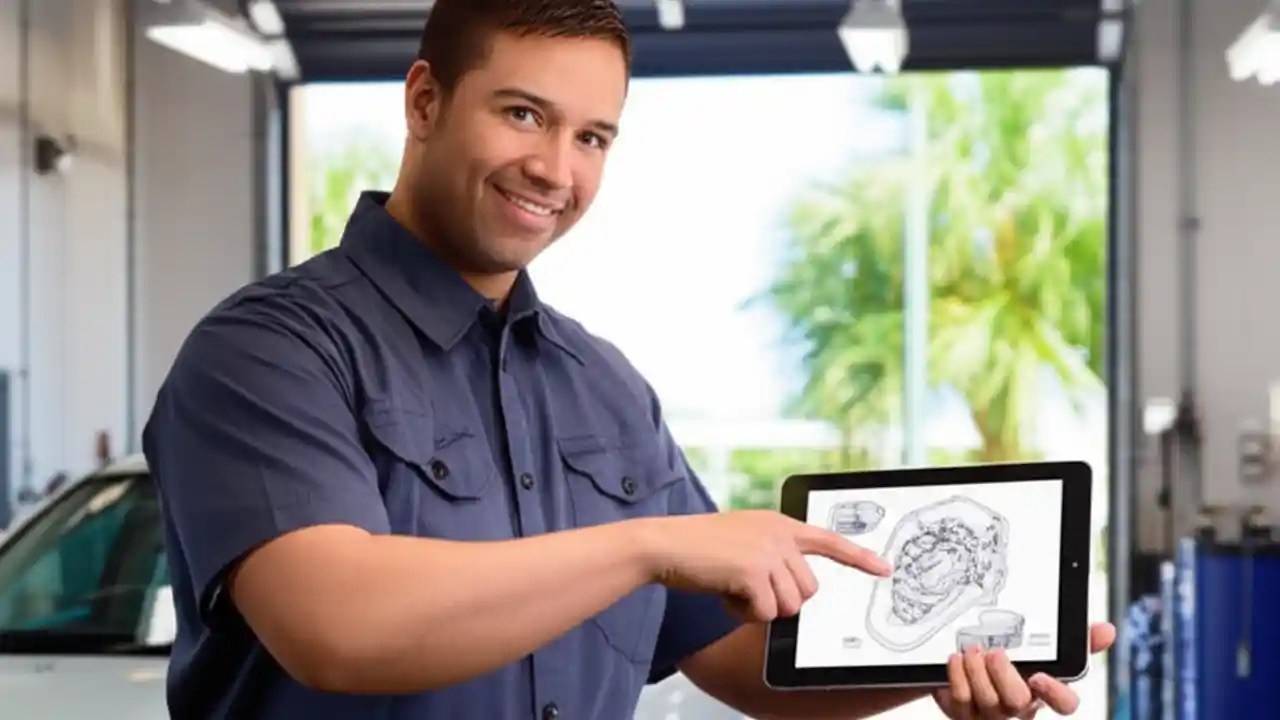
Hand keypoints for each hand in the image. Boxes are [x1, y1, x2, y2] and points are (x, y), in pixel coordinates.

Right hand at [642, 510, 891, 621]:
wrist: (665, 546)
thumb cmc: (698, 549)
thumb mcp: (743, 541)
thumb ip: (771, 557)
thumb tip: (791, 592)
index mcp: (779, 525)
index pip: (829, 540)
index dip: (859, 557)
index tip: (884, 569)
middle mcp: (779, 535)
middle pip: (808, 590)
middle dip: (781, 601)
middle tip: (748, 591)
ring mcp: (768, 551)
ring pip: (790, 605)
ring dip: (761, 609)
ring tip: (732, 589)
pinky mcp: (754, 571)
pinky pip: (766, 614)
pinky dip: (743, 614)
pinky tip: (724, 594)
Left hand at [932, 622, 1116, 718]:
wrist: (972, 673)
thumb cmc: (1016, 665)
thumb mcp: (1047, 652)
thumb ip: (1078, 643)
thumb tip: (1107, 630)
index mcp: (1043, 691)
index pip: (1064, 705)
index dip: (1054, 694)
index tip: (1039, 676)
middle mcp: (1018, 707)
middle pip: (1016, 702)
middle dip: (1004, 676)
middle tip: (995, 653)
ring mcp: (989, 713)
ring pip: (986, 701)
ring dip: (977, 672)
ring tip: (972, 651)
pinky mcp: (962, 711)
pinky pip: (959, 701)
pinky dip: (957, 677)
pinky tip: (956, 659)